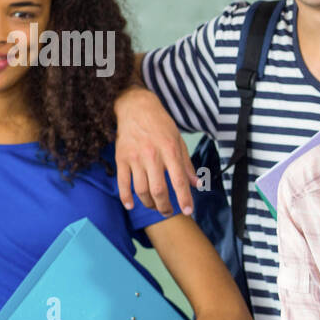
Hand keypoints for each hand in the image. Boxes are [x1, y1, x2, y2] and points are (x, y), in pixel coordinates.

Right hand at [114, 86, 197, 215]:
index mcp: (170, 150)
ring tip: (154, 206)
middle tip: (168, 212)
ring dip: (149, 203)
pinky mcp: (121, 158)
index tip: (188, 210)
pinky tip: (130, 205)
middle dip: (164, 206)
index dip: (184, 198)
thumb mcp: (179, 140)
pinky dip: (125, 197)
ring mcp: (135, 157)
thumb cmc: (160, 124)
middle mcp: (152, 155)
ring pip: (141, 189)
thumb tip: (198, 184)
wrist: (136, 107)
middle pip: (158, 189)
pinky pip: (122, 182)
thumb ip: (187, 164)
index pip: (179, 180)